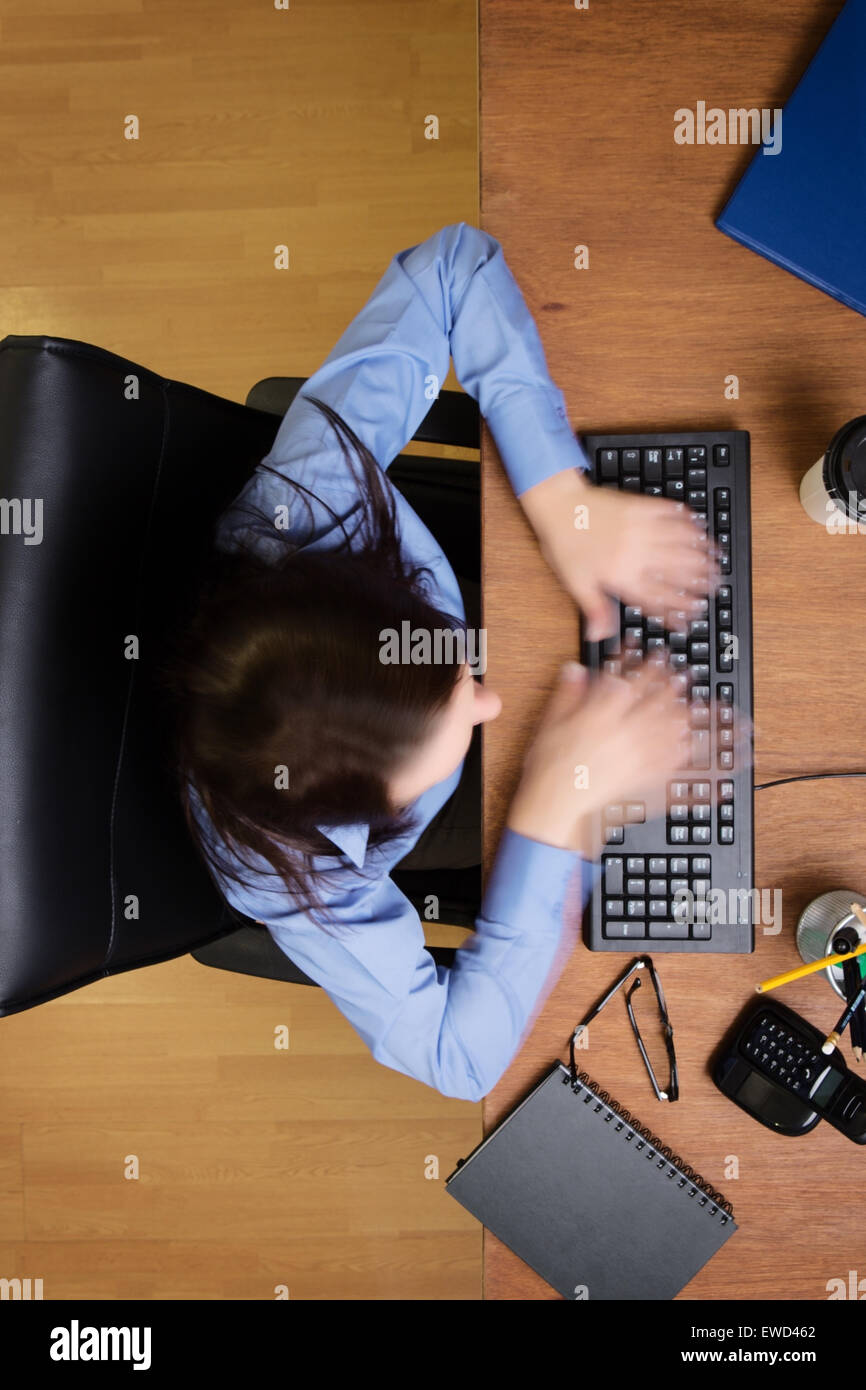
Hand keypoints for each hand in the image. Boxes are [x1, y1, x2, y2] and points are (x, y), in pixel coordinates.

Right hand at [506, 659, 692, 857]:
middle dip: (672, 688)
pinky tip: (687, 746)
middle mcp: (623, 734)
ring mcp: (634, 756)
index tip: (659, 658)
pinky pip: (666, 763)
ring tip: (692, 707)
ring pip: (666, 732)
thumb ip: (567, 694)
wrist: (555, 802)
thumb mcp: (551, 722)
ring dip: (681, 717)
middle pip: (656, 705)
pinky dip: (679, 753)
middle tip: (684, 677)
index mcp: (602, 716)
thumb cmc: (549, 766)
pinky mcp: (638, 778)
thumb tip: (575, 669)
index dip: (648, 668)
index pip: (632, 684)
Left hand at [520, 468, 719, 639]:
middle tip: (715, 585)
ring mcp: (641, 528)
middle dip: (699, 579)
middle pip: (677, 569)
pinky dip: (688, 520)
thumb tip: (599, 635)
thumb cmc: (564, 545)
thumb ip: (594, 610)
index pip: (657, 596)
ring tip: (716, 559)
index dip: (678, 608)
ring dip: (701, 551)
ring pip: (680, 542)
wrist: (560, 506)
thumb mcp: (576, 584)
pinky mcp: (640, 507)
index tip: (692, 614)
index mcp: (621, 575)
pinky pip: (671, 514)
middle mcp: (636, 552)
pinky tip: (699, 525)